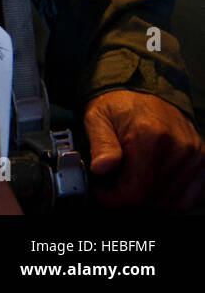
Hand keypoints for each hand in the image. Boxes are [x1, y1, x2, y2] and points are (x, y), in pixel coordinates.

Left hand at [84, 89, 204, 208]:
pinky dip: (170, 198)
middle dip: (129, 199)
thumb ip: (101, 144)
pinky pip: (190, 197)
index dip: (114, 199)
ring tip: (130, 182)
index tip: (102, 192)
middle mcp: (180, 147)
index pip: (137, 191)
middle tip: (112, 186)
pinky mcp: (203, 161)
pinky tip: (151, 185)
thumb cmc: (118, 105)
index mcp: (152, 136)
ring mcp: (195, 155)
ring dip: (148, 200)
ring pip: (172, 202)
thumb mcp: (97, 117)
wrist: (144, 89)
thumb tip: (101, 168)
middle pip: (154, 199)